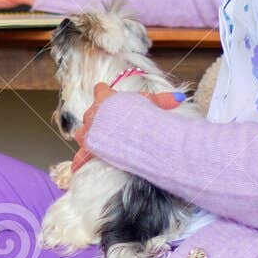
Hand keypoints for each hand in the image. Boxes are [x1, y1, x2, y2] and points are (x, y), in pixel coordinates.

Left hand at [69, 82, 186, 172]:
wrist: (128, 131)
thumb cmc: (140, 116)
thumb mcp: (152, 104)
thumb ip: (163, 100)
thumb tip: (179, 97)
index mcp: (105, 98)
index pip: (100, 90)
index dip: (104, 94)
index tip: (108, 97)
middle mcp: (93, 113)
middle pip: (90, 113)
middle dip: (97, 118)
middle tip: (109, 125)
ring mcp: (88, 130)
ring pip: (82, 131)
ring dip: (88, 135)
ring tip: (95, 141)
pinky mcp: (88, 148)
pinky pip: (82, 155)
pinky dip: (81, 161)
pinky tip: (77, 167)